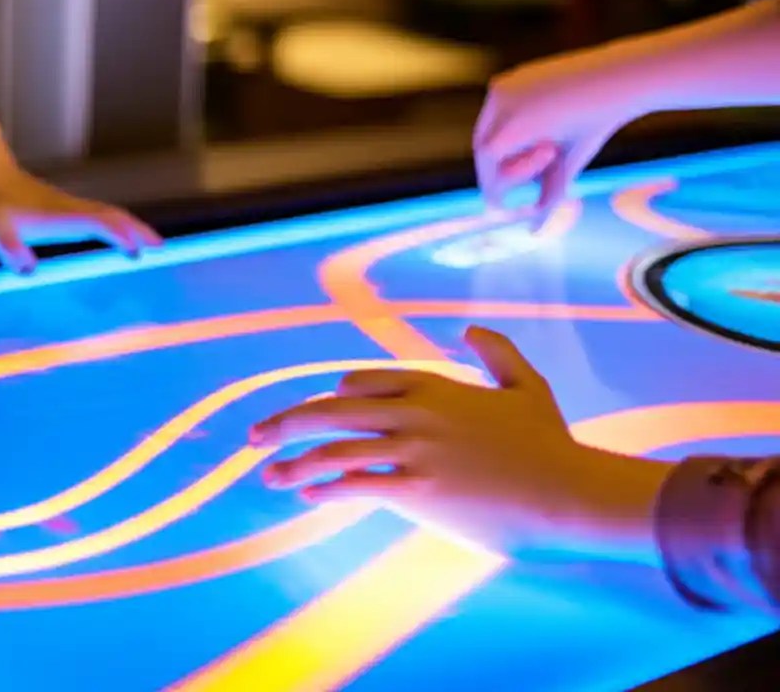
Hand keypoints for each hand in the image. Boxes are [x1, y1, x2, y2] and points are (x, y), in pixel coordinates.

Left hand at [0, 164, 162, 274]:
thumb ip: (9, 249)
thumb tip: (28, 270)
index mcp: (58, 216)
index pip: (96, 222)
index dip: (116, 235)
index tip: (135, 251)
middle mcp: (70, 209)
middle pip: (113, 215)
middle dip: (138, 230)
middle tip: (161, 247)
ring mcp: (70, 207)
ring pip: (110, 214)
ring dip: (133, 227)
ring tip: (153, 244)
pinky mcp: (67, 209)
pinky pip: (101, 216)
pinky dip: (118, 225)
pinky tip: (122, 236)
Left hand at [252, 327, 672, 563]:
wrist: (570, 494)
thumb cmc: (552, 446)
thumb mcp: (528, 387)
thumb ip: (498, 352)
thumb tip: (470, 329)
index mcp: (434, 387)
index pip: (361, 384)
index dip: (332, 399)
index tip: (310, 416)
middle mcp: (416, 413)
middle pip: (331, 411)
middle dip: (286, 423)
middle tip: (253, 437)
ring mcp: (414, 451)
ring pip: (335, 450)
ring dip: (293, 464)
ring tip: (268, 478)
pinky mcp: (417, 490)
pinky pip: (355, 486)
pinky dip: (324, 489)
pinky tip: (306, 495)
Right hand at [474, 45, 647, 224]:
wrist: (617, 76)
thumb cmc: (595, 126)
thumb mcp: (567, 164)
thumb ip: (548, 197)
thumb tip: (533, 233)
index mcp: (519, 122)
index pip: (487, 160)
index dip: (490, 184)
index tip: (497, 203)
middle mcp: (504, 99)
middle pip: (482, 146)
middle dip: (490, 171)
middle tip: (501, 191)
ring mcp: (503, 85)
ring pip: (485, 130)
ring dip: (496, 151)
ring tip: (533, 158)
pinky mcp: (507, 79)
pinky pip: (495, 112)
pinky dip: (502, 129)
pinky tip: (531, 138)